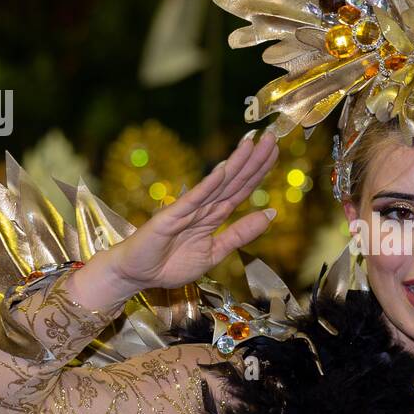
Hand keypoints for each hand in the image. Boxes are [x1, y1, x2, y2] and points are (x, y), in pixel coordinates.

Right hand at [107, 129, 279, 291]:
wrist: (138, 276)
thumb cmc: (171, 264)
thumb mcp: (215, 252)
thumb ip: (240, 234)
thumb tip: (270, 213)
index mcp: (214, 215)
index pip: (241, 188)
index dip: (258, 170)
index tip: (275, 151)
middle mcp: (204, 207)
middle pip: (234, 181)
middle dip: (253, 160)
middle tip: (270, 137)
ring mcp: (187, 209)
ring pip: (217, 184)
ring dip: (235, 164)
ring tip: (251, 143)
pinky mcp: (171, 216)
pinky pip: (193, 199)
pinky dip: (208, 185)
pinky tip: (223, 170)